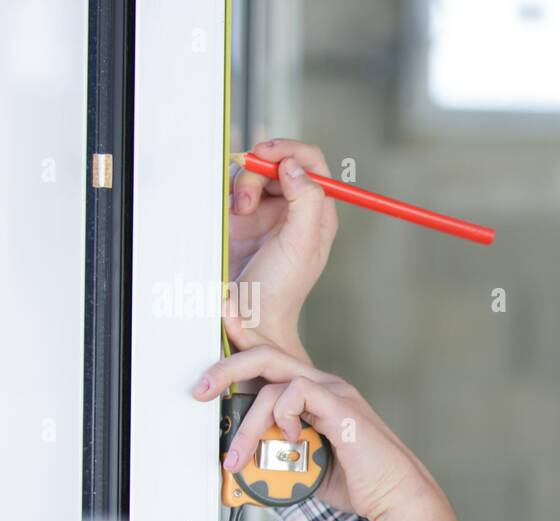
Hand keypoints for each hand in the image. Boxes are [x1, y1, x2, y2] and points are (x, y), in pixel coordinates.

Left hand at [192, 344, 460, 520]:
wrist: (395, 497)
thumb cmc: (359, 485)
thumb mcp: (304, 468)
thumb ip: (279, 455)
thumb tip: (244, 465)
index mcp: (317, 397)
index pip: (273, 361)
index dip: (245, 341)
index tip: (220, 327)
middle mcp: (326, 387)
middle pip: (266, 357)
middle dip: (227, 367)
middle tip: (200, 390)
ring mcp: (335, 393)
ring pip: (272, 385)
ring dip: (247, 425)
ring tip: (237, 457)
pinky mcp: (340, 406)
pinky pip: (295, 393)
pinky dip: (282, 416)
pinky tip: (291, 440)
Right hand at [226, 138, 338, 362]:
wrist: (249, 315)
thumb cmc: (282, 288)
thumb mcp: (301, 244)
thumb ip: (306, 201)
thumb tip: (294, 166)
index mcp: (316, 212)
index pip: (311, 163)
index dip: (292, 151)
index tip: (271, 155)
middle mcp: (292, 208)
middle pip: (278, 162)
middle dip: (261, 169)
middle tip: (249, 193)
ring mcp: (264, 212)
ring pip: (252, 172)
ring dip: (243, 183)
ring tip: (241, 209)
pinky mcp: (239, 219)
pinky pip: (232, 188)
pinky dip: (229, 192)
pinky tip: (232, 214)